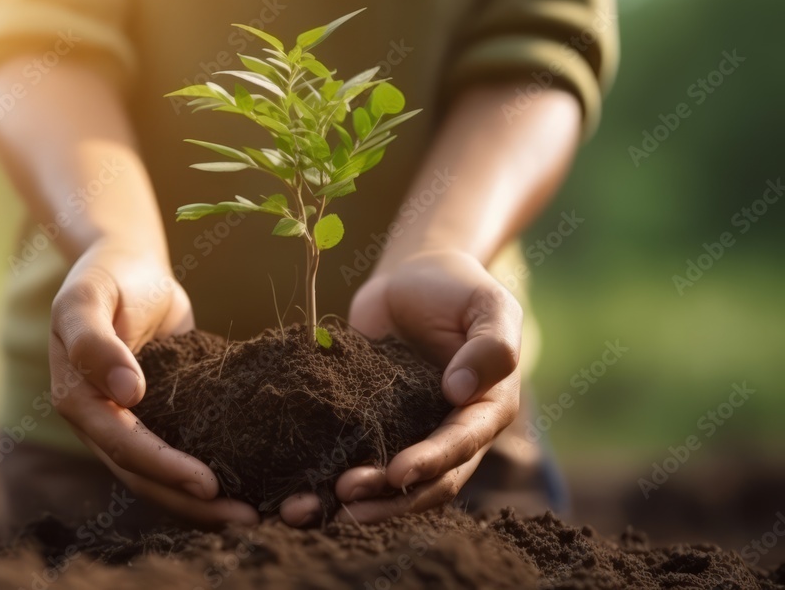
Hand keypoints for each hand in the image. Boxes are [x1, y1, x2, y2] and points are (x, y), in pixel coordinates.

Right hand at [49, 239, 257, 525]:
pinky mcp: (164, 414)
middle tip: (246, 517)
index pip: (122, 446)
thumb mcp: (89, 298)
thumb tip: (128, 396)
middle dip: (191, 501)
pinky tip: (250, 480)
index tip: (207, 483)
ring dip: (203, 500)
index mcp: (78, 401)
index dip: (163, 468)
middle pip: (144, 476)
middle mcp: (103, 422)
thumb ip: (96, 343)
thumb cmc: (107, 277)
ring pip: (164, 474)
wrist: (129, 266)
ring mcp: (132, 423)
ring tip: (253, 513)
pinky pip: (184, 448)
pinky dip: (212, 466)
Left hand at [280, 249, 520, 525]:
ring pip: (386, 483)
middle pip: (423, 482)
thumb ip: (491, 345)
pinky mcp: (369, 424)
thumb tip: (459, 391)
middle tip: (347, 496)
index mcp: (485, 411)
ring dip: (354, 498)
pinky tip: (294, 489)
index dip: (431, 463)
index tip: (398, 472)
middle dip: (387, 497)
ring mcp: (407, 433)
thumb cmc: (459, 290)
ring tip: (312, 506)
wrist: (414, 278)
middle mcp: (448, 434)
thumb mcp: (489, 306)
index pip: (461, 447)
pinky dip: (326, 476)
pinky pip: (352, 456)